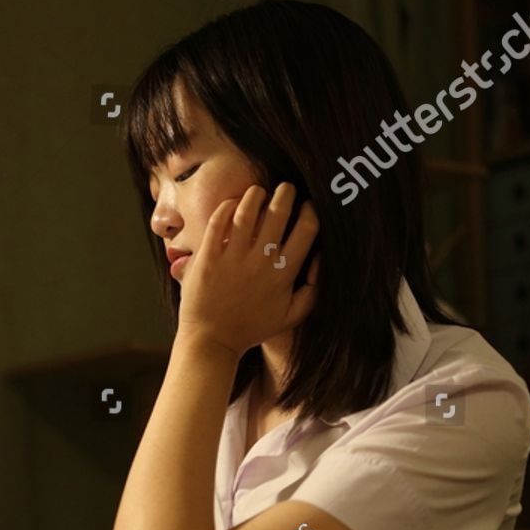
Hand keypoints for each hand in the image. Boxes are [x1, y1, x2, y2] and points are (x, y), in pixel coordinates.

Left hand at [177, 182, 319, 355]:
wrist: (212, 340)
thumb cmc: (251, 328)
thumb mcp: (291, 316)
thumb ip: (313, 290)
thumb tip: (320, 258)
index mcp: (284, 274)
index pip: (307, 230)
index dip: (311, 211)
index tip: (308, 205)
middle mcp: (261, 262)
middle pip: (279, 213)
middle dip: (286, 194)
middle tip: (285, 189)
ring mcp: (233, 258)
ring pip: (249, 211)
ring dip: (256, 195)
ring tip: (259, 191)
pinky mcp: (209, 257)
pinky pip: (219, 221)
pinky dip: (228, 206)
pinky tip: (234, 203)